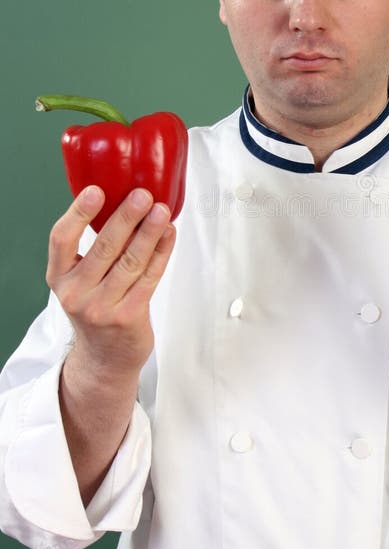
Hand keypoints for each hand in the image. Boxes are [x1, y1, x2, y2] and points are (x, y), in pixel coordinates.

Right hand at [46, 185, 175, 380]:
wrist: (104, 357)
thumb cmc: (97, 307)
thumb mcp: (83, 281)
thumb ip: (98, 250)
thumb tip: (126, 204)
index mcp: (59, 277)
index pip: (61, 239)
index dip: (77, 213)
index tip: (95, 190)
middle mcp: (75, 293)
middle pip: (104, 248)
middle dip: (126, 218)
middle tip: (142, 195)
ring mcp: (101, 307)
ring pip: (131, 261)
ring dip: (149, 232)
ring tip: (162, 211)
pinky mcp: (128, 317)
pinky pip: (149, 277)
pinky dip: (161, 252)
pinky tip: (169, 235)